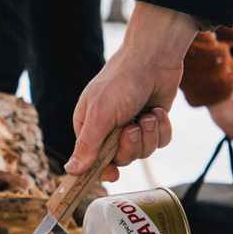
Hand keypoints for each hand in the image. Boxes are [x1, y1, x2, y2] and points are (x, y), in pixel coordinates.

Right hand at [68, 2, 200, 181]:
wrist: (153, 59)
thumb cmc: (120, 81)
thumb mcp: (100, 115)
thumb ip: (87, 145)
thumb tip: (71, 171)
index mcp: (89, 127)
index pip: (91, 160)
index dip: (102, 169)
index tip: (113, 174)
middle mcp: (109, 130)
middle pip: (120, 159)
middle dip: (130, 145)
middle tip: (132, 127)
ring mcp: (132, 127)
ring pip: (142, 152)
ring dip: (148, 134)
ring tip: (148, 114)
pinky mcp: (152, 124)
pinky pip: (159, 142)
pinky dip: (162, 129)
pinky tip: (158, 112)